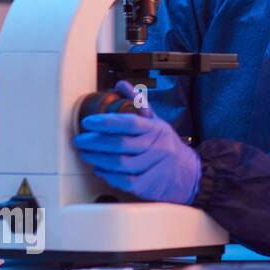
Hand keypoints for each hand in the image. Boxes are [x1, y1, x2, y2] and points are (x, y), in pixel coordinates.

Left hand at [73, 82, 201, 204]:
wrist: (189, 174)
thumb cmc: (167, 147)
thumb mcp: (156, 123)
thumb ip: (138, 105)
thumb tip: (122, 85)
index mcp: (156, 129)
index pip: (130, 123)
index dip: (107, 122)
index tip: (89, 122)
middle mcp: (157, 147)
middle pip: (121, 144)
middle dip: (95, 142)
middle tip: (80, 140)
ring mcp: (154, 166)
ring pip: (120, 163)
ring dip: (98, 159)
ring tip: (86, 154)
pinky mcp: (149, 184)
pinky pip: (124, 180)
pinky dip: (108, 175)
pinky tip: (101, 170)